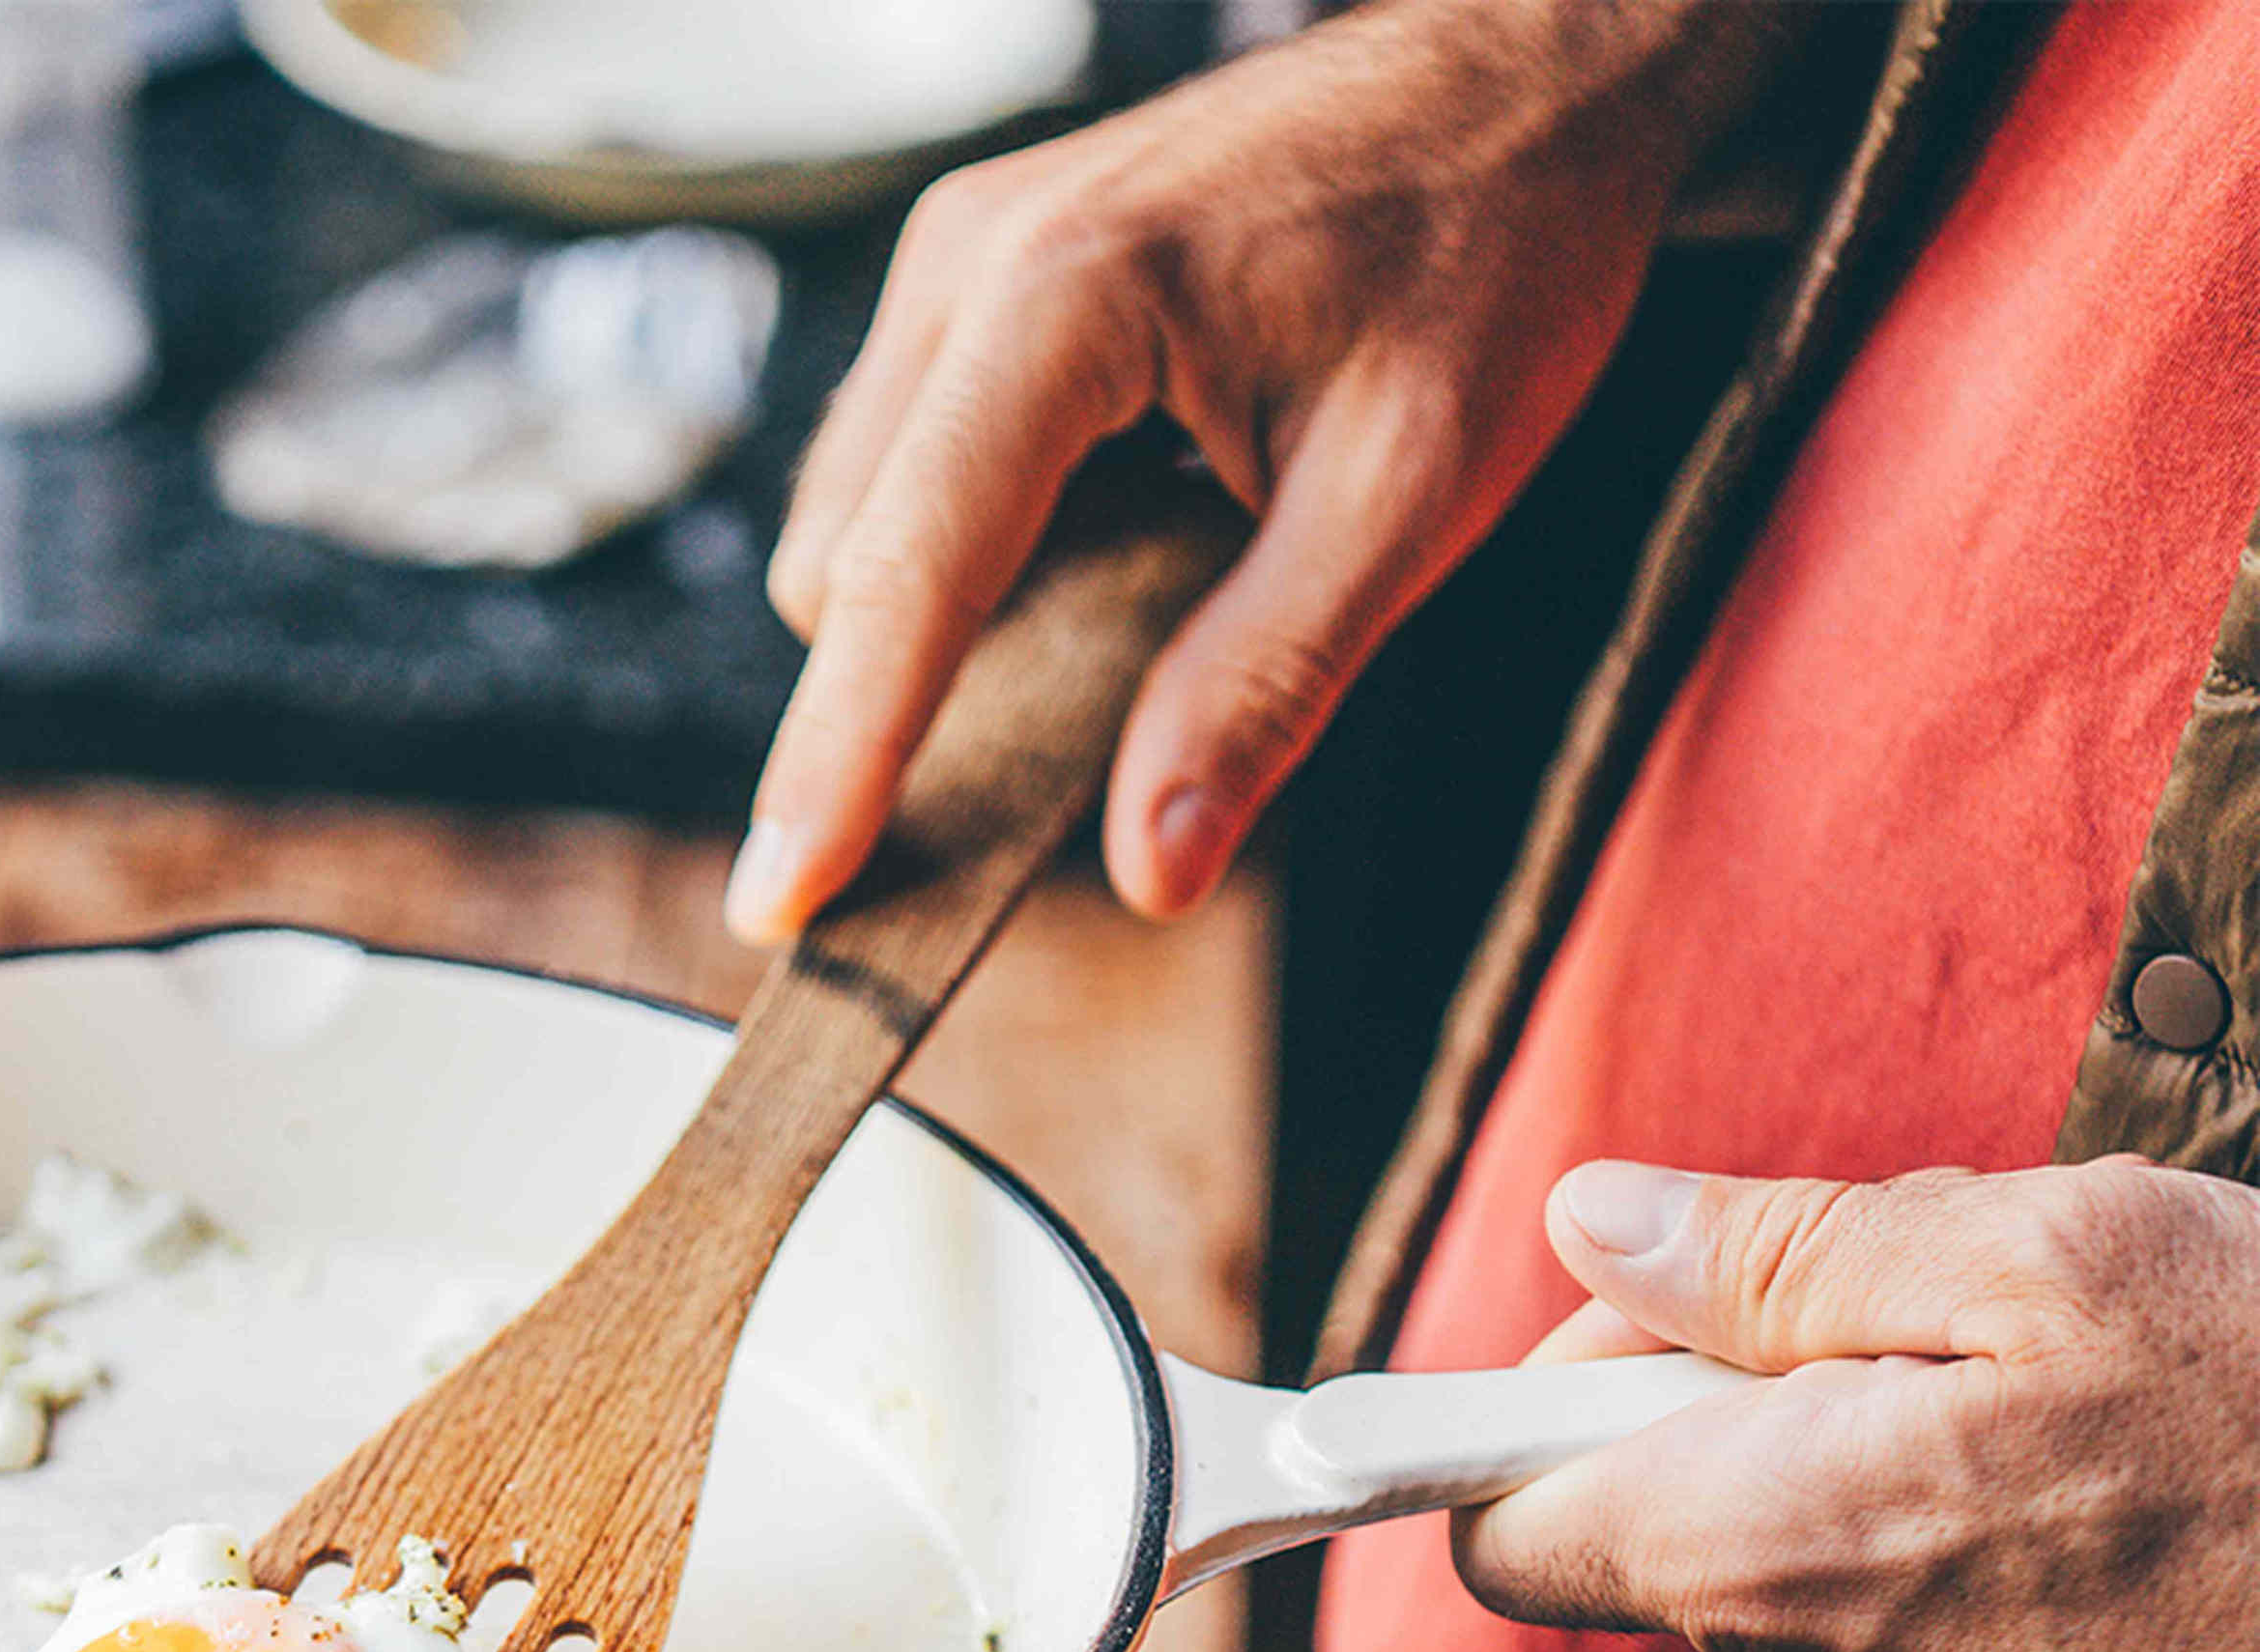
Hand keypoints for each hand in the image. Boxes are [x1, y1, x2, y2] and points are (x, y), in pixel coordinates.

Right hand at [731, 0, 1797, 942]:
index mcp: (1066, 300)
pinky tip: (1124, 524)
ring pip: (858, 519)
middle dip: (914, 688)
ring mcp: (962, 258)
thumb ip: (1266, 681)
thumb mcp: (1416, 495)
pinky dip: (980, 543)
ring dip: (951, 613)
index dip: (837, 759)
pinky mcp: (979, 272)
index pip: (906, 576)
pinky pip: (909, 459)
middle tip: (1089, 737)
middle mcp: (973, 265)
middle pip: (846, 567)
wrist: (1536, 70)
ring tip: (1145, 590)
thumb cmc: (1497, 243)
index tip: (779, 904)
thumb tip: (1150, 866)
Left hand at [1453, 1157, 2259, 1651]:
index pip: (1497, 1524)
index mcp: (1752, 1547)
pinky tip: (2107, 1442)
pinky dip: (1952, 1492)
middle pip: (1641, 1512)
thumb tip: (1589, 1224)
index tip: (1652, 1300)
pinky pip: (1899, 1587)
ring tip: (2058, 1362)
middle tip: (1929, 1286)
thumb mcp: (2037, 1252)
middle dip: (1735, 1374)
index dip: (1530, 1400)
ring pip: (1786, 1534)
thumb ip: (1774, 1251)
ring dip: (1864, 1419)